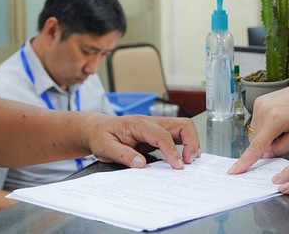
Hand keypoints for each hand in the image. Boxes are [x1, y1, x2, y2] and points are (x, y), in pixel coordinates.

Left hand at [84, 115, 200, 169]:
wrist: (97, 129)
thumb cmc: (101, 136)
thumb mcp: (105, 147)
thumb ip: (123, 154)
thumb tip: (140, 163)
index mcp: (139, 124)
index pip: (162, 135)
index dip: (172, 151)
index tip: (177, 166)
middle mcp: (151, 122)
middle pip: (182, 124)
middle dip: (191, 142)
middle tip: (189, 162)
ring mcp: (156, 126)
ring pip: (183, 128)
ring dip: (191, 143)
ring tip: (189, 161)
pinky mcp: (158, 133)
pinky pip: (178, 135)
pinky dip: (186, 145)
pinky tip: (185, 157)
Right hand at [228, 76, 288, 173]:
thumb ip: (283, 148)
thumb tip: (266, 154)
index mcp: (275, 119)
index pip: (256, 146)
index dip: (245, 161)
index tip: (233, 171)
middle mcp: (263, 109)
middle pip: (255, 140)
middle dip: (267, 145)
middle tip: (287, 137)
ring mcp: (259, 104)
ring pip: (255, 132)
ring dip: (266, 136)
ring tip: (285, 127)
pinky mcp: (259, 101)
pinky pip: (257, 123)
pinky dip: (266, 127)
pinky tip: (280, 121)